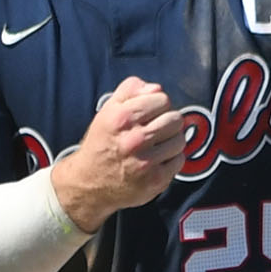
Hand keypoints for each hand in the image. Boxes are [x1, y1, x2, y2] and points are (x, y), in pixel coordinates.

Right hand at [51, 77, 189, 227]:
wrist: (90, 183)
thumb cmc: (102, 142)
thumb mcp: (107, 110)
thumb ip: (130, 90)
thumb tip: (156, 88)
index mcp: (122, 118)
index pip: (162, 99)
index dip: (159, 103)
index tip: (152, 112)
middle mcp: (134, 140)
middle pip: (175, 119)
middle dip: (168, 120)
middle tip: (157, 128)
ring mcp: (146, 162)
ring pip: (180, 140)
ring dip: (172, 140)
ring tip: (158, 143)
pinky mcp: (156, 180)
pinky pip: (179, 160)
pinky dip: (172, 158)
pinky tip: (158, 159)